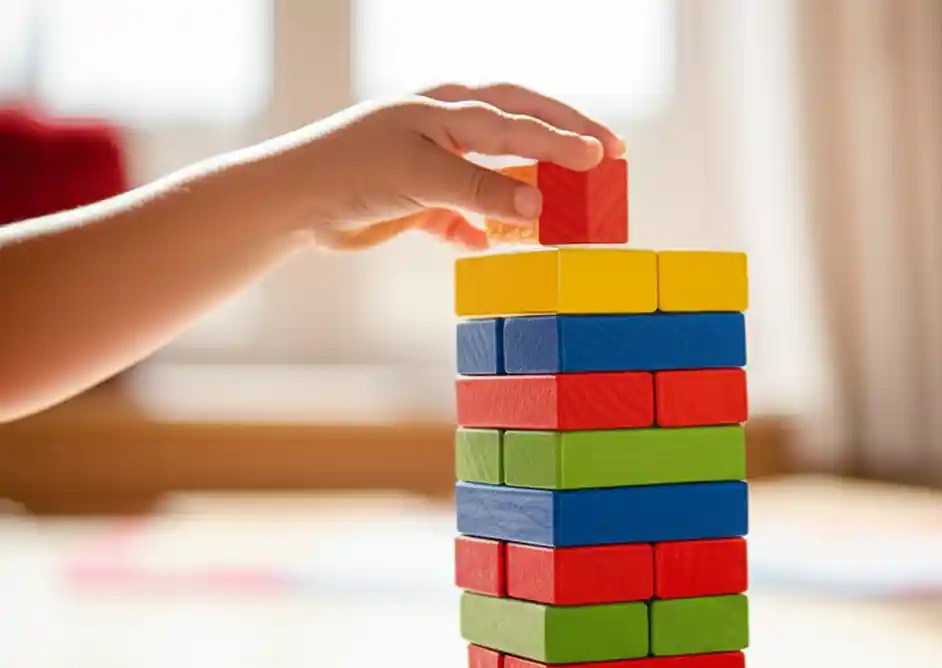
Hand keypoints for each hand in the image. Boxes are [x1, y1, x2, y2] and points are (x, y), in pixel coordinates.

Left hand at [286, 84, 624, 250]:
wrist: (292, 202)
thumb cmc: (353, 170)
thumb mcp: (423, 176)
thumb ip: (482, 190)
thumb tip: (539, 204)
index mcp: (447, 107)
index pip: (520, 120)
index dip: (564, 137)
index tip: (603, 155)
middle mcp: (444, 127)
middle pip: (517, 126)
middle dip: (562, 139)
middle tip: (608, 153)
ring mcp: (431, 162)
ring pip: (495, 170)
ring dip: (527, 187)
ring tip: (562, 205)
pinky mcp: (415, 201)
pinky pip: (460, 214)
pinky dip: (477, 228)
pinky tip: (486, 245)